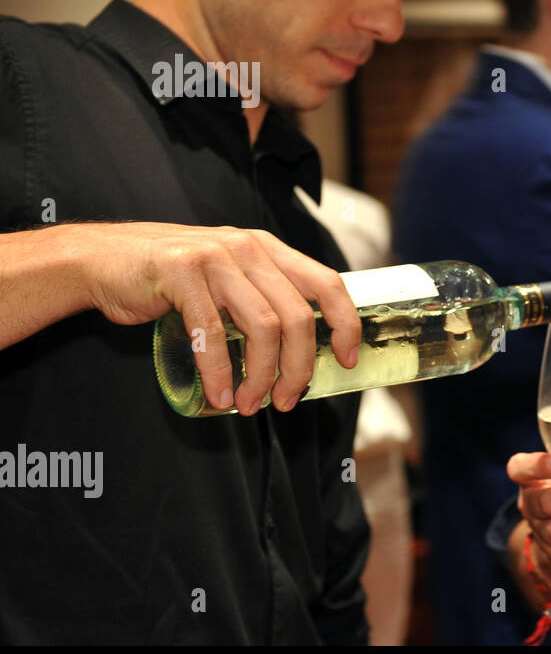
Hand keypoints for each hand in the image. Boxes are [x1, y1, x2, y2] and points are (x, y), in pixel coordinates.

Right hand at [69, 221, 359, 413]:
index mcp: (268, 249)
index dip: (345, 323)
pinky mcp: (180, 272)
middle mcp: (248, 248)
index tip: (348, 360)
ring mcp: (215, 257)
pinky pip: (213, 332)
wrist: (99, 260)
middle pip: (297, 316)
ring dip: (262, 375)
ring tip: (251, 405)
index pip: (327, 283)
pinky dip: (221, 371)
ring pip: (263, 326)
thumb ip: (262, 298)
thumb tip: (302, 351)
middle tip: (287, 401)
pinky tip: (221, 395)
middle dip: (298, 367)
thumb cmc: (170, 279)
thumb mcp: (228, 277)